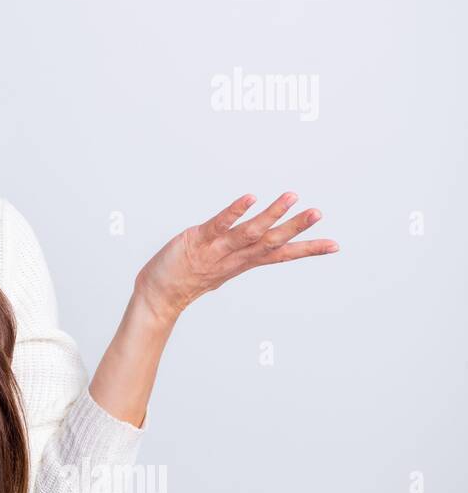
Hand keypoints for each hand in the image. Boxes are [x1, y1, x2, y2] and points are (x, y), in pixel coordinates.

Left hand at [133, 191, 338, 321]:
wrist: (157, 295)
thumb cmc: (186, 277)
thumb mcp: (219, 265)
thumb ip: (238, 253)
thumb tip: (253, 243)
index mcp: (243, 262)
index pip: (280, 255)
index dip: (307, 250)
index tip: (335, 245)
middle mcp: (234, 257)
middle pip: (271, 242)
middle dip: (295, 227)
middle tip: (318, 213)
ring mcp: (217, 249)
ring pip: (250, 232)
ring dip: (272, 214)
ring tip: (291, 197)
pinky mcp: (198, 240)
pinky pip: (220, 224)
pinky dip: (235, 211)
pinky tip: (250, 198)